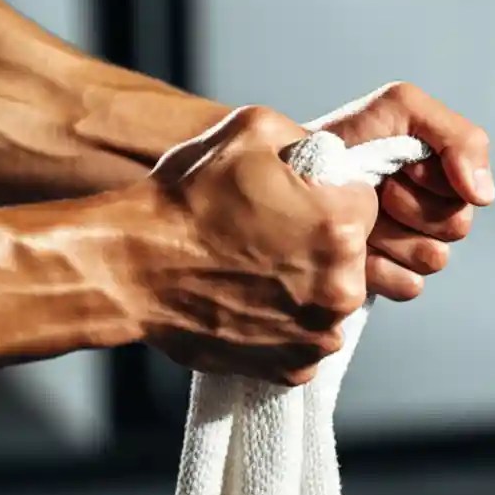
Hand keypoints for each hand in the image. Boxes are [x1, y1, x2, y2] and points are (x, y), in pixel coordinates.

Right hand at [121, 106, 377, 384]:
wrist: (131, 266)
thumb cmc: (186, 199)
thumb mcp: (252, 129)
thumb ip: (310, 139)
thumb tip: (332, 158)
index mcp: (341, 225)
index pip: (363, 202)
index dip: (328, 195)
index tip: (296, 200)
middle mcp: (341, 286)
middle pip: (353, 255)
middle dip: (320, 242)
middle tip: (269, 234)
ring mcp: (319, 333)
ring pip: (332, 298)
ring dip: (306, 284)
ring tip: (255, 268)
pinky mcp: (293, 366)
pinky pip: (306, 337)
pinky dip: (286, 323)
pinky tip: (251, 300)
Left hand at [305, 82, 493, 300]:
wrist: (286, 177)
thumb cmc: (341, 138)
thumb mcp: (401, 108)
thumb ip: (459, 137)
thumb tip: (484, 196)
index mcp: (442, 175)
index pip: (468, 193)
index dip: (430, 179)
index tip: (397, 164)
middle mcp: (433, 214)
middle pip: (455, 227)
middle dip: (409, 206)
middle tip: (375, 190)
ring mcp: (411, 251)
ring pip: (433, 258)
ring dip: (392, 235)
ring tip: (361, 217)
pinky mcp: (388, 282)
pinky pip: (409, 285)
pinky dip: (381, 267)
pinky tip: (357, 248)